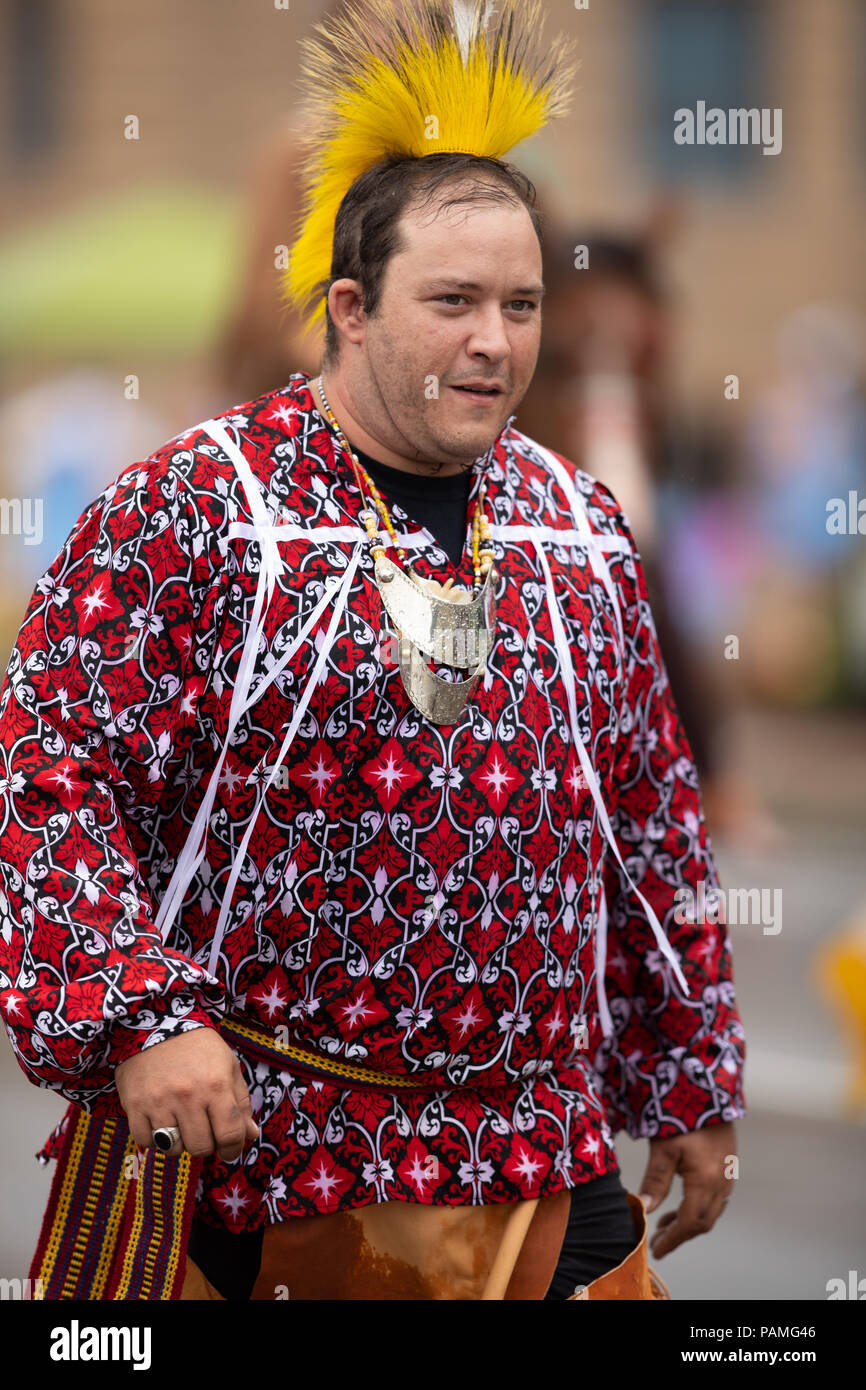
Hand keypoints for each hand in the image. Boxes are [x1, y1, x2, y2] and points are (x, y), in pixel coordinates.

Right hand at [114, 1026, 259, 1161]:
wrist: (157, 1023)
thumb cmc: (199, 1047)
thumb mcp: (228, 1066)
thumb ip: (241, 1103)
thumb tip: (251, 1135)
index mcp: (216, 1085)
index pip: (230, 1135)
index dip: (233, 1149)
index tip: (229, 1149)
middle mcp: (188, 1095)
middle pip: (201, 1147)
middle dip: (206, 1145)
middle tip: (204, 1131)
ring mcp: (159, 1101)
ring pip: (172, 1148)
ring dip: (179, 1142)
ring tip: (181, 1123)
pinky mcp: (134, 1104)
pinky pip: (145, 1141)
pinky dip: (154, 1137)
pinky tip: (160, 1120)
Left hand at [638, 1120, 735, 1259]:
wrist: (709, 1091)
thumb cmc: (681, 1117)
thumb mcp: (664, 1148)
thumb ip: (655, 1181)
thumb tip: (641, 1209)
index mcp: (706, 1181)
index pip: (690, 1223)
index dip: (673, 1239)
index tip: (655, 1249)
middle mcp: (722, 1183)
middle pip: (703, 1222)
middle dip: (680, 1235)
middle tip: (657, 1240)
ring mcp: (728, 1175)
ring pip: (711, 1211)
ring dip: (689, 1222)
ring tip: (664, 1224)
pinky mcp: (728, 1166)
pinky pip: (716, 1199)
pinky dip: (698, 1208)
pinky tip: (682, 1204)